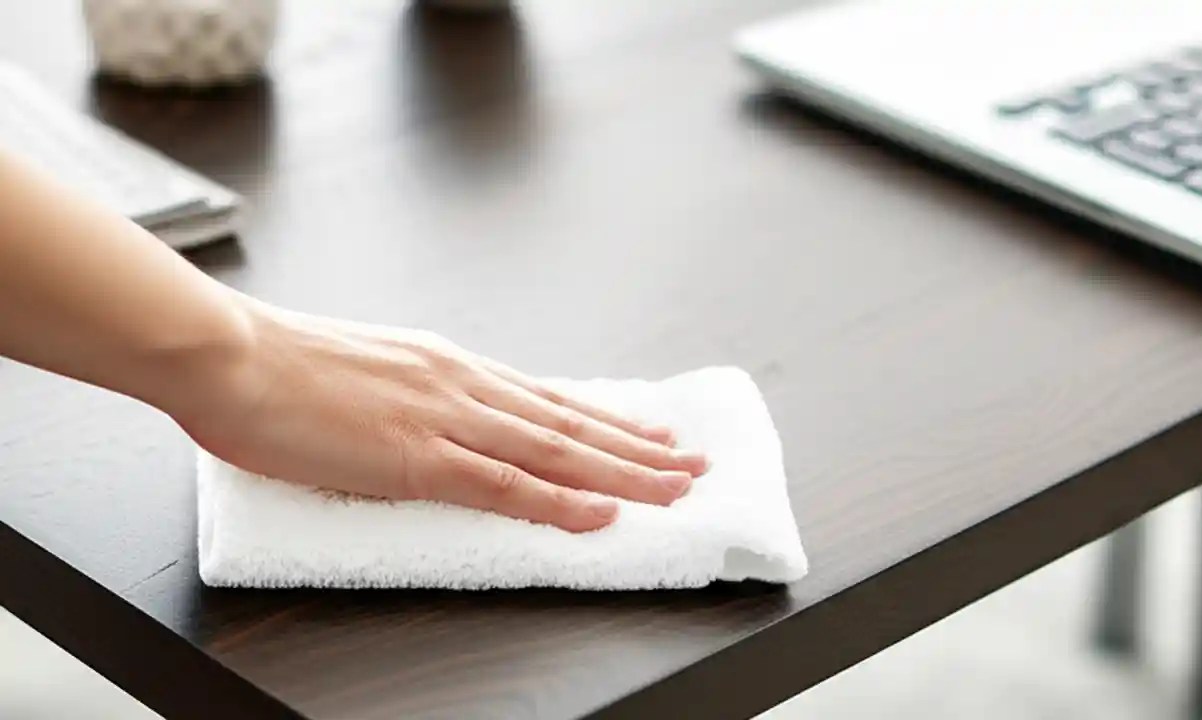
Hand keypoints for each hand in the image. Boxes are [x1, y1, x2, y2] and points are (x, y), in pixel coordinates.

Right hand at [170, 300, 708, 531]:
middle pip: (570, 421)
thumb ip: (412, 396)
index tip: (649, 430)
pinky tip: (601, 512)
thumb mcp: (367, 369)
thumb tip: (436, 418)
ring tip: (674, 487)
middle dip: (637, 446)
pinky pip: (505, 484)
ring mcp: (445, 418)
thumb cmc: (279, 364)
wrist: (227, 354)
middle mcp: (463, 384)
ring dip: (624, 472)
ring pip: (557, 450)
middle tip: (690, 462)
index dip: (605, 418)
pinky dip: (560, 500)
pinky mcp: (416, 456)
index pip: (547, 396)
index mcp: (449, 365)